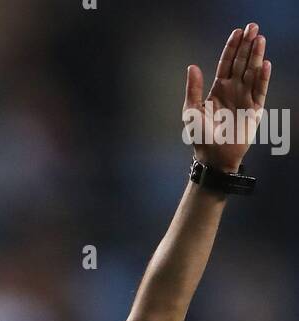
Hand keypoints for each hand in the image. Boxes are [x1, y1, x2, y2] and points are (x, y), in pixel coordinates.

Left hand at [183, 21, 270, 173]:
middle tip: (253, 27)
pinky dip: (263, 78)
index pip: (227, 63)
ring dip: (256, 56)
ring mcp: (245, 99)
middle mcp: (234, 90)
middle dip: (247, 45)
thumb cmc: (200, 136)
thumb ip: (193, 89)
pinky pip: (260, 91)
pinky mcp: (254, 110)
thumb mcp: (191, 111)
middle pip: (242, 63)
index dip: (232, 47)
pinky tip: (264, 64)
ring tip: (260, 39)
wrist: (213, 158)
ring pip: (252, 72)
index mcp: (219, 88)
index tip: (237, 32)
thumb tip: (193, 66)